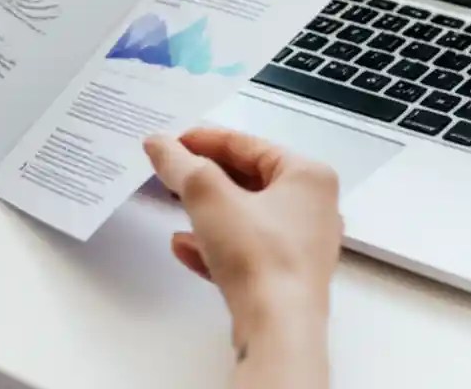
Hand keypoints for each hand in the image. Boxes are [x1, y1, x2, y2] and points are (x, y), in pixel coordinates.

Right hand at [144, 129, 341, 347]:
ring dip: (206, 212)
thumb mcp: (208, 196)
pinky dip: (216, 245)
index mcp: (308, 176)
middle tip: (169, 174)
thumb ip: (180, 164)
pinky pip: (247, 251)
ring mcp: (302, 246)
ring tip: (173, 207)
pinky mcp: (286, 278)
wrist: (277, 329)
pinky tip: (184, 248)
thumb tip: (158, 143)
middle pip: (248, 180)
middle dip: (204, 178)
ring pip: (245, 217)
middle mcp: (313, 208)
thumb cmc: (257, 253)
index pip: (249, 145)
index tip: (170, 142)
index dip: (204, 140)